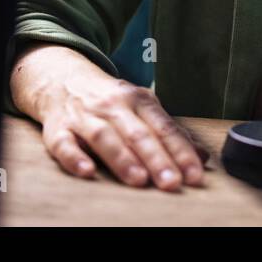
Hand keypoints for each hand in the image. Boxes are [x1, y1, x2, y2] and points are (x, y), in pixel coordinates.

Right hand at [11, 43, 209, 189]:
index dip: (181, 152)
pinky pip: (64, 143)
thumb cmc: (111, 101)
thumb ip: (170, 133)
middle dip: (157, 159)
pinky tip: (87, 172)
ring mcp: (85, 116)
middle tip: (172, 183)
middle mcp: (114, 106)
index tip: (195, 175)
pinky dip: (75, 158)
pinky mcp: (58, 128)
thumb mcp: (143, 108)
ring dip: (123, 159)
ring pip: (105, 137)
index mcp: (140, 100)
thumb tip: (202, 157)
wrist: (62, 78)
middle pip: (139, 134)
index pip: (165, 128)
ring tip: (139, 180)